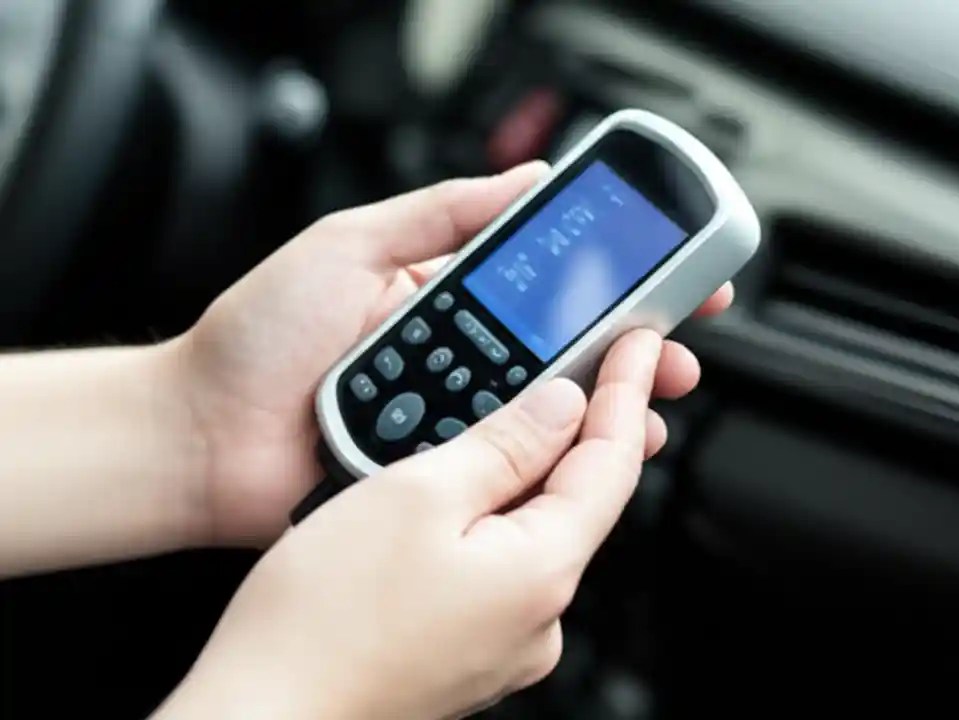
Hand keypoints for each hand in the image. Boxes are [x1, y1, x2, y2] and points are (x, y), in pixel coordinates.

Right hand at [154, 330, 663, 719]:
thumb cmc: (320, 621)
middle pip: (582, 497)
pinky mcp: (466, 654)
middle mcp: (539, 618)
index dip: (628, 389)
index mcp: (543, 572)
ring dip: (531, 470)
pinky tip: (462, 490)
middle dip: (585, 427)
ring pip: (537, 531)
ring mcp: (505, 644)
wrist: (261, 715)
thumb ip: (503, 445)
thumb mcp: (416, 494)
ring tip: (515, 413)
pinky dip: (493, 518)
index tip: (641, 342)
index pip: (614, 460)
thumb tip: (563, 405)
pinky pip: (500, 566)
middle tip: (589, 361)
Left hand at [174, 161, 732, 545]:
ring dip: (612, 407)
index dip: (615, 276)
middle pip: (567, 352)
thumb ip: (437, 212)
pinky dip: (560, 462)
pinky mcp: (443, 474)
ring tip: (653, 400)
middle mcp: (461, 358)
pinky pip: (513, 466)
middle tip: (679, 343)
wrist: (198, 438)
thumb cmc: (256, 339)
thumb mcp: (348, 245)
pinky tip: (594, 453)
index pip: (549, 282)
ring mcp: (456, 420)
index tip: (670, 271)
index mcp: (447, 297)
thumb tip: (525, 179)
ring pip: (551, 414)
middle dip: (635, 346)